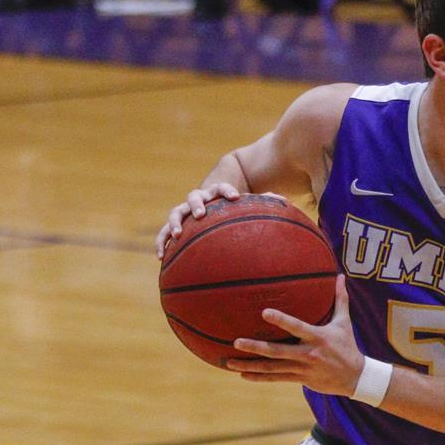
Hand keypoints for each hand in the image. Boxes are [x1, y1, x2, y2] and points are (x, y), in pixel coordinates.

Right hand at [156, 184, 286, 257]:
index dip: (227, 190)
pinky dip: (161, 242)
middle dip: (197, 204)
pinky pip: (164, 234)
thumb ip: (264, 203)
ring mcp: (186, 211)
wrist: (214, 202)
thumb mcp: (249, 205)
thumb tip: (285, 201)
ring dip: (175, 221)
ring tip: (177, 233)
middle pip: (195, 196)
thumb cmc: (236, 208)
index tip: (234, 197)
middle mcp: (200, 199)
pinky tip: (160, 257)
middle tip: (201, 213)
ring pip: (176, 212)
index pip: (222, 187)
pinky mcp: (177, 224)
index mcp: (218, 193)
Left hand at [225, 275, 362, 393]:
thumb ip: (340, 299)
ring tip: (230, 362)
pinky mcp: (300, 379)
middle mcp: (308, 354)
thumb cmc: (347, 345)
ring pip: (272, 368)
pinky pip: (276, 378)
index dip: (281, 320)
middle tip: (236, 342)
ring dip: (250, 365)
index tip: (264, 312)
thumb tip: (340, 276)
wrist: (355, 377)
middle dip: (256, 347)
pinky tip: (243, 374)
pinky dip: (259, 377)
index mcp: (318, 337)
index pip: (297, 327)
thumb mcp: (345, 323)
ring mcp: (302, 368)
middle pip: (277, 351)